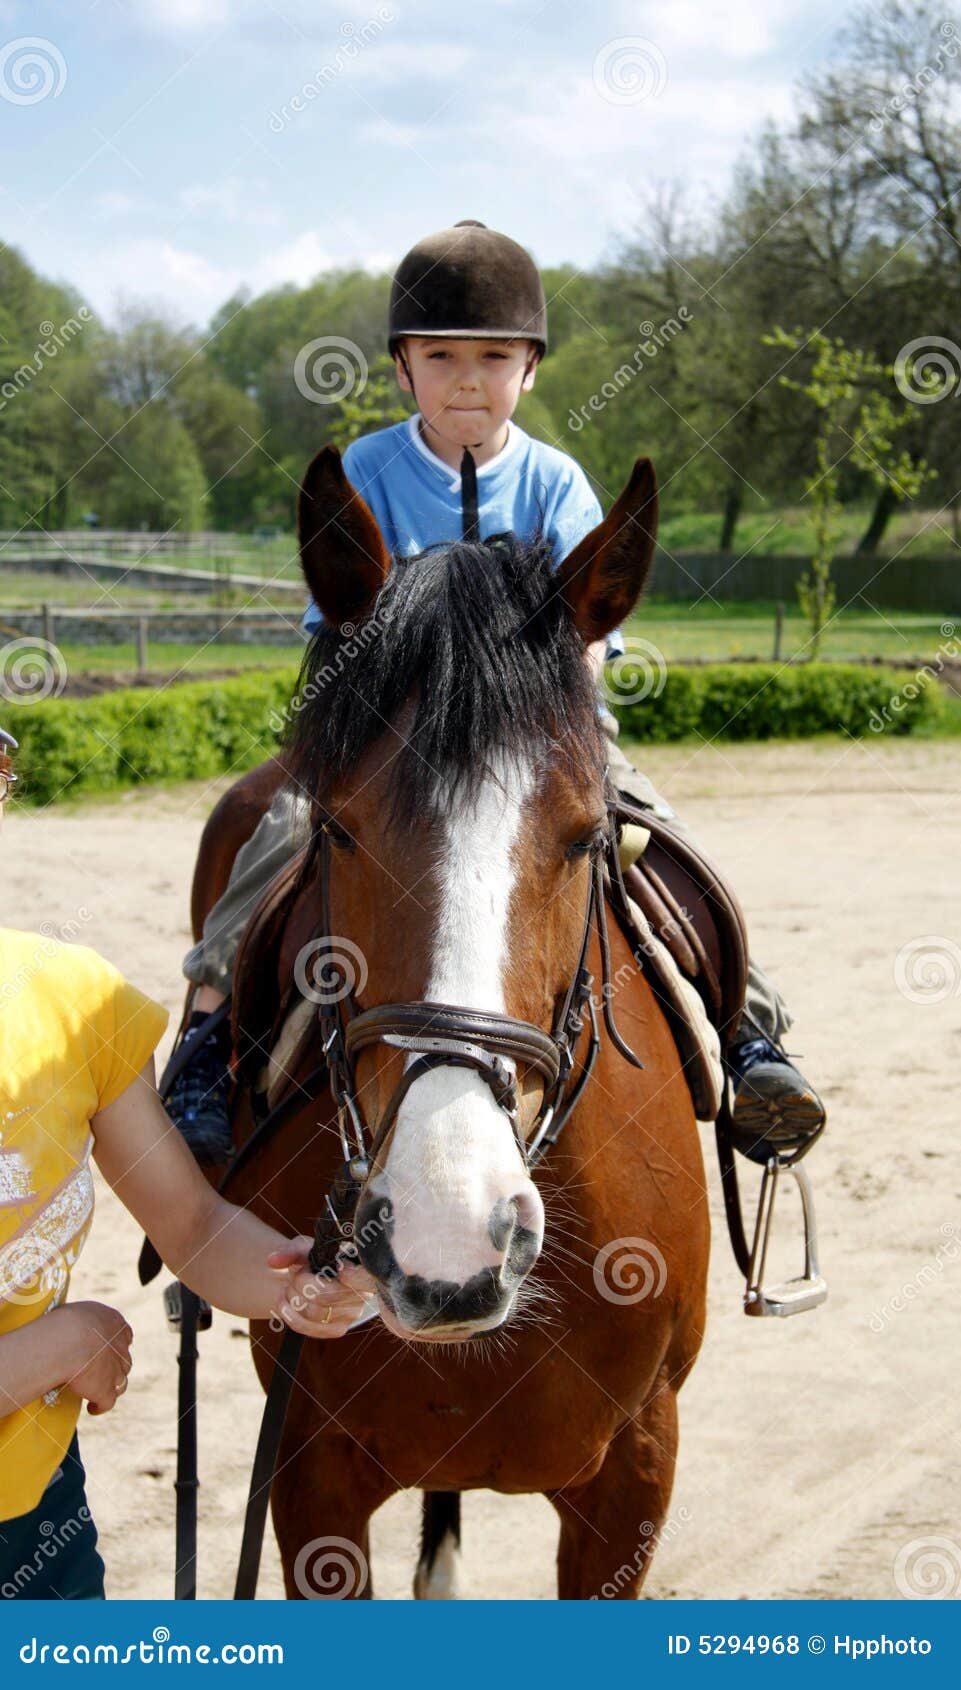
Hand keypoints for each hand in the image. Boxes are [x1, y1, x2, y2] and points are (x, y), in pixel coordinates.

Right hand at [61, 1301, 132, 1415]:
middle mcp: (121, 1348)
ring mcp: (116, 1371)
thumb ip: (82, 1319)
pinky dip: (100, 1406)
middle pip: (124, 1359)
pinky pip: (107, 1403)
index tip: (107, 1348)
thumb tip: (71, 1322)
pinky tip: (92, 1408)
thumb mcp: (77, 1311)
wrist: (69, 1342)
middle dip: (114, 1366)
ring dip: (111, 1386)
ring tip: (97, 1391)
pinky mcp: (105, 1391)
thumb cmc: (66, 1322)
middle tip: (99, 1371)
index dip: (115, 1343)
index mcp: (116, 1324)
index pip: (124, 1335)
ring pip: (121, 1382)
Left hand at [266, 1238, 378, 1339]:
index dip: (353, 1276)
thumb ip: (291, 1250)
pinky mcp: (337, 1329)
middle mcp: (362, 1294)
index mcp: (362, 1269)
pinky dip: (289, 1315)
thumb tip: (273, 1261)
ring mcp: (351, 1315)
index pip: (364, 1278)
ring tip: (290, 1288)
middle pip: (326, 1296)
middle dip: (301, 1284)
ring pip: (314, 1313)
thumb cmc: (314, 1261)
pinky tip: (285, 1303)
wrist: (310, 1278)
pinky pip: (308, 1328)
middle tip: (296, 1276)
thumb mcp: (306, 1248)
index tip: (340, 1268)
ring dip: (292, 1299)